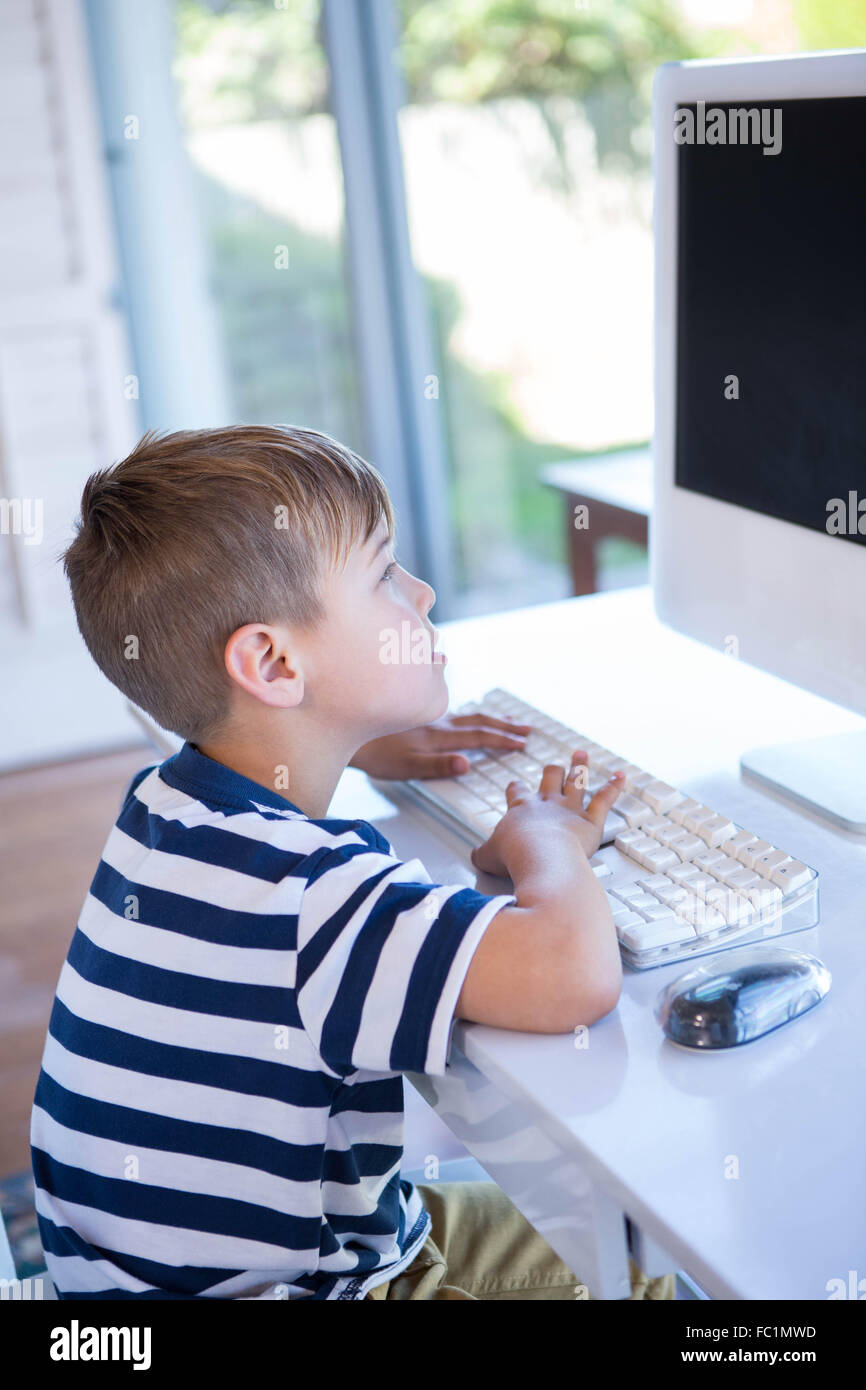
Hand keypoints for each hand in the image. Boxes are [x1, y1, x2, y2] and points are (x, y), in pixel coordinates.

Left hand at [349, 712, 531, 780]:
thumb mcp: (405, 767)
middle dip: (504, 725)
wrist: (345, 724)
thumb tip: (468, 763)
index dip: (502, 740)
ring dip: (488, 715)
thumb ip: (437, 765)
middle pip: (477, 720)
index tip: (523, 744)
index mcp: (438, 735)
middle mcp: (435, 720)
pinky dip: (458, 701)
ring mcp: (425, 713)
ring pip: (464, 711)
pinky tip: (451, 683)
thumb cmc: (373, 753)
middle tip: (527, 729)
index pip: (478, 736)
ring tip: (504, 716)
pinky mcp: (414, 709)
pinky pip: (445, 701)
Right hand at [470, 751, 624, 875]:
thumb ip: (483, 853)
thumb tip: (476, 856)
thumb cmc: (513, 855)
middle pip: (549, 778)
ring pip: (576, 781)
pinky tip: (620, 776)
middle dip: (552, 771)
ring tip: (581, 756)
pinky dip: (614, 787)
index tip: (515, 786)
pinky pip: (604, 799)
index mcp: (521, 808)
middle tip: (553, 767)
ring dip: (580, 767)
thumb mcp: (487, 855)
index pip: (517, 792)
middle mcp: (546, 803)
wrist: (538, 857)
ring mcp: (570, 809)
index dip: (516, 789)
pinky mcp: (591, 820)